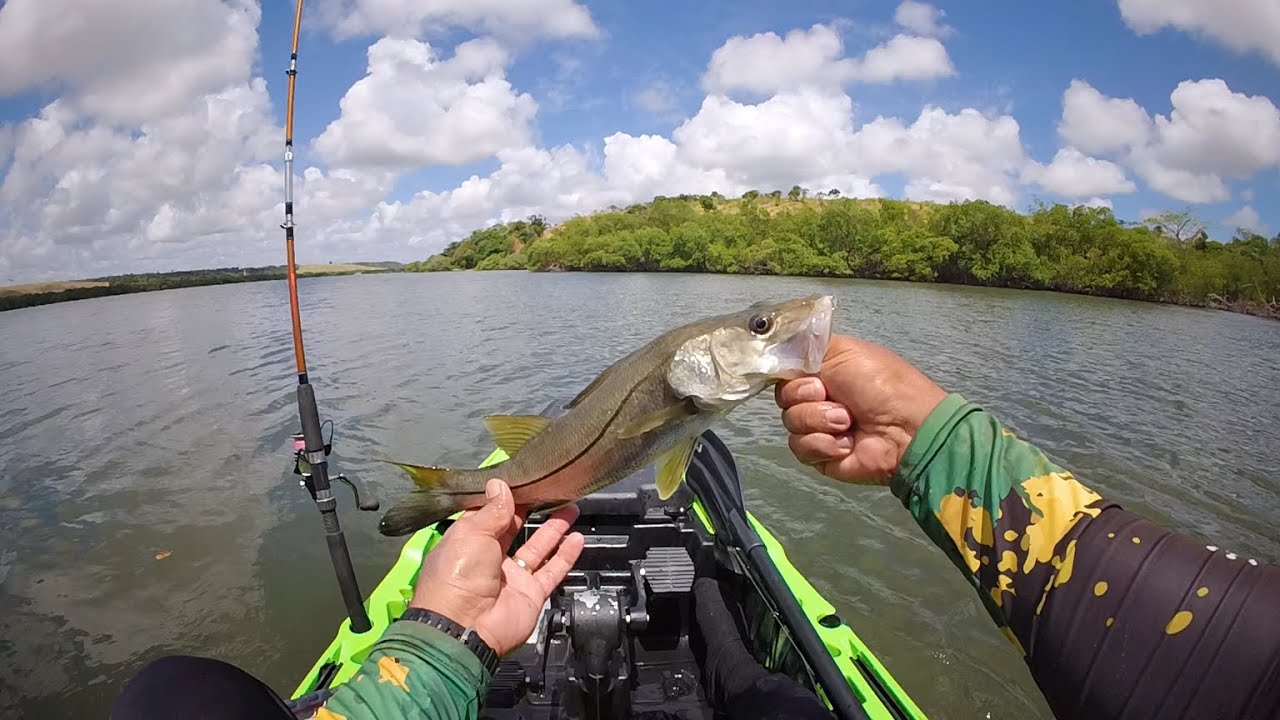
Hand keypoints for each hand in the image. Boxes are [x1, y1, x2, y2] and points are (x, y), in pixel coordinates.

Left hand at [408, 478, 584, 654]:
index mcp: (469, 541)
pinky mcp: (531, 594)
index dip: (506, 498)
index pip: (489, 514)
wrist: (465, 628)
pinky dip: (566, 555)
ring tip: (571, 507)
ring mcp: (512, 577)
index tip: (524, 480)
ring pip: (538, 547)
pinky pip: (552, 571)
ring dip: (555, 528)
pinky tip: (578, 538)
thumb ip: (492, 510)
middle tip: (551, 489)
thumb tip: (500, 484)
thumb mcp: (472, 533)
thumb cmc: (457, 577)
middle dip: (533, 509)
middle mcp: (490, 558)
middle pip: (516, 528)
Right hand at [775, 334, 946, 484]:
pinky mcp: (820, 454)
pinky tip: (847, 443)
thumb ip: (805, 346)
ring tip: (848, 422)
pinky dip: (824, 444)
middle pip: (783, 396)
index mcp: (823, 369)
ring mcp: (818, 426)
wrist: (905, 429)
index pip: (785, 369)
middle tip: (833, 397)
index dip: (789, 372)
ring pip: (789, 422)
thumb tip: (776, 345)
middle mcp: (818, 397)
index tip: (807, 373)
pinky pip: (800, 447)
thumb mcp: (844, 350)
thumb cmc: (882, 385)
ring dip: (819, 420)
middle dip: (807, 396)